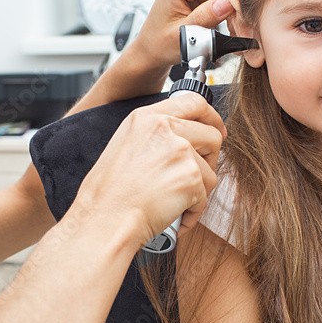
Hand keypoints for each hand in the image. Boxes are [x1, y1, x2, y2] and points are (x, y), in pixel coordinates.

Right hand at [75, 92, 225, 246]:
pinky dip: (191, 212)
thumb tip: (185, 140)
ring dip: (197, 191)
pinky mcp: (191, 177)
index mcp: (146, 117)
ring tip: (172, 203)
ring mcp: (180, 151)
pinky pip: (205, 198)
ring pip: (211, 171)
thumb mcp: (126, 146)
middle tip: (194, 179)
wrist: (104, 219)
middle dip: (209, 160)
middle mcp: (165, 127)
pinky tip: (171, 216)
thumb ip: (155, 135)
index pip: (194, 103)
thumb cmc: (108, 193)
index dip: (211, 118)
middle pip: (211, 136)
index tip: (217, 130)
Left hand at [129, 0, 234, 69]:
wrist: (152, 52)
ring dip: (238, 11)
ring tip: (240, 32)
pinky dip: (235, 16)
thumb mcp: (181, 34)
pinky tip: (236, 31)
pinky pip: (228, 0)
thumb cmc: (159, 43)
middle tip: (244, 23)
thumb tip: (228, 3)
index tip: (239, 1)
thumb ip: (204, 17)